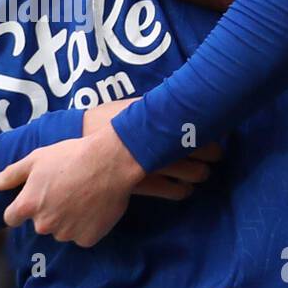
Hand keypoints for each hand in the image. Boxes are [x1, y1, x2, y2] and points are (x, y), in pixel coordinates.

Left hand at [0, 126, 143, 247]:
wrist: (110, 162)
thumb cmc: (71, 156)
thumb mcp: (36, 159)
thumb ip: (10, 175)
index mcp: (28, 205)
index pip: (12, 218)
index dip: (20, 208)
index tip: (34, 198)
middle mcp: (44, 224)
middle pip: (39, 224)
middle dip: (48, 211)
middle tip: (64, 190)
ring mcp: (66, 233)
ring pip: (61, 230)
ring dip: (67, 219)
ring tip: (81, 196)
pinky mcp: (87, 239)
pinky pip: (81, 236)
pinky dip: (86, 226)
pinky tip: (93, 207)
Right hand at [83, 97, 220, 199]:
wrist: (76, 146)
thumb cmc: (104, 123)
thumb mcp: (130, 107)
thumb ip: (154, 106)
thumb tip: (178, 95)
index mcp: (160, 126)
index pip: (200, 132)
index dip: (212, 135)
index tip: (212, 133)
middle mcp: (162, 148)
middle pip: (202, 154)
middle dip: (210, 156)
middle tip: (211, 153)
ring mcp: (155, 169)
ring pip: (194, 176)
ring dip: (199, 173)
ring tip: (198, 170)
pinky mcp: (146, 186)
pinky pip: (176, 191)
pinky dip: (183, 189)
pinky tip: (181, 185)